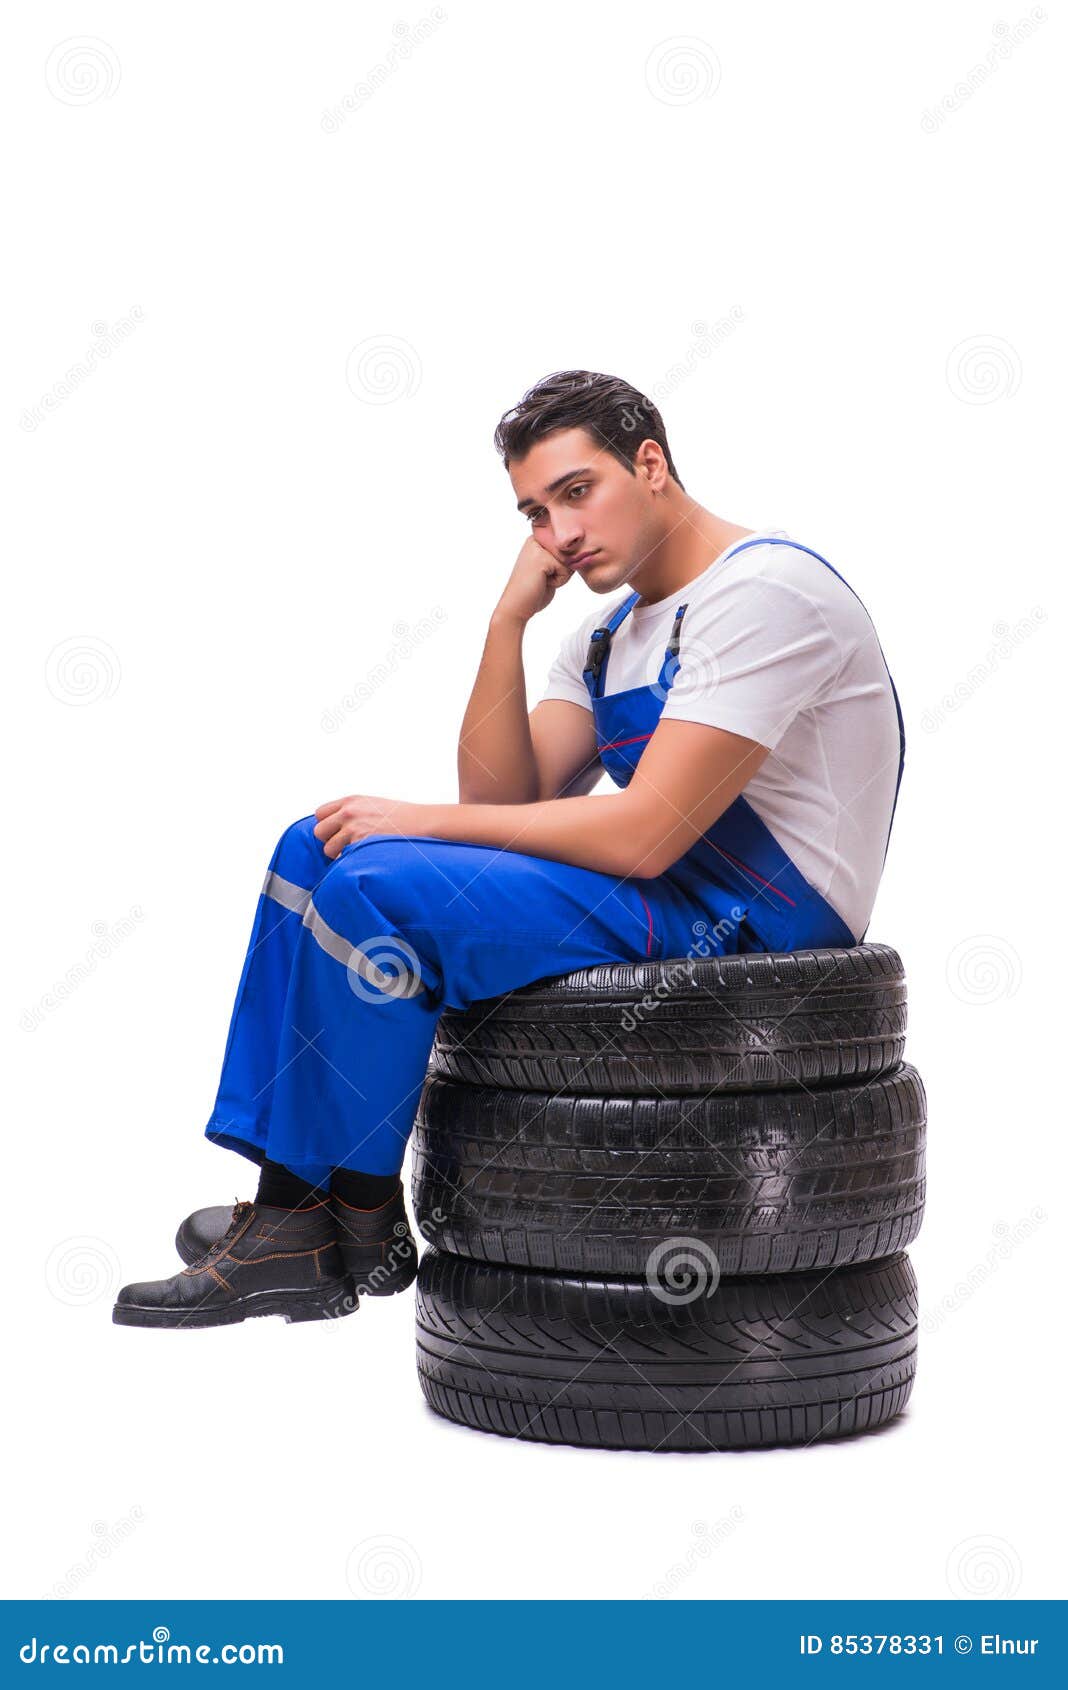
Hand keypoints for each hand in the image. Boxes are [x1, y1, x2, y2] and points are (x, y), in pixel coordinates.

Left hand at [313, 795, 432, 859]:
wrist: (423, 823)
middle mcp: (349, 812)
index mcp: (351, 801)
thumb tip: (334, 827)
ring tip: (359, 852)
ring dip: (340, 854)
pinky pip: (342, 860)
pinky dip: (350, 862)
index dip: (327, 825)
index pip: (320, 814)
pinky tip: (365, 857)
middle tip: (346, 845)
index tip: (337, 832)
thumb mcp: (374, 805)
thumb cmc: (402, 817)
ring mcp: (354, 828)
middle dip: (329, 840)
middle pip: (319, 831)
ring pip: (328, 849)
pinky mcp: (361, 844)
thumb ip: (352, 812)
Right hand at [493, 535, 574, 625]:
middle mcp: (537, 539)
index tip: (544, 573)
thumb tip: (584, 552)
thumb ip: (564, 556)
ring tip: (543, 580)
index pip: (568, 547)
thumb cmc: (534, 590)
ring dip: (561, 576)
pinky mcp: (542, 559)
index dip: (562, 566)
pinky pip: (565, 570)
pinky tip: (543, 583)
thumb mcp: (551, 568)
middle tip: (543, 578)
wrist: (516, 606)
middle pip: (570, 553)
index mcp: (538, 538)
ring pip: (569, 561)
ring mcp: (538, 547)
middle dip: (562, 570)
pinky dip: (559, 581)